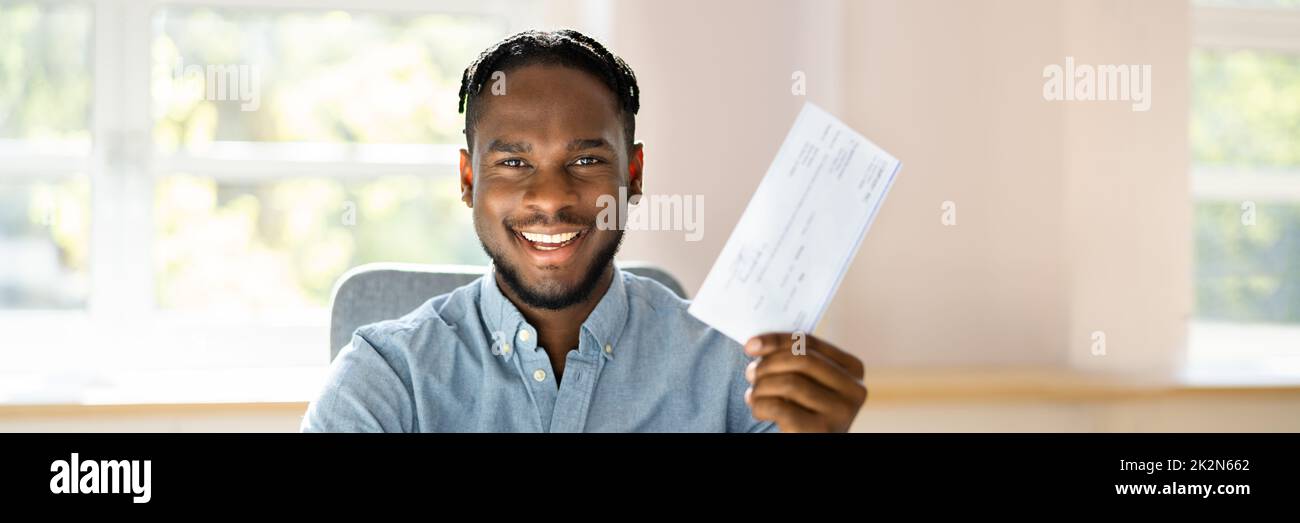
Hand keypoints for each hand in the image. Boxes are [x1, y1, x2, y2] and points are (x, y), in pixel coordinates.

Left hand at [743, 332, 866, 432]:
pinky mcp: (822, 431)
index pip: (810, 343)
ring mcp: (841, 411)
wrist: (813, 440)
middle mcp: (854, 389)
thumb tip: (756, 345)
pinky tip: (758, 410)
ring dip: (761, 387)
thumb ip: (793, 362)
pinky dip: (761, 405)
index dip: (776, 340)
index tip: (750, 345)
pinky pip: (780, 408)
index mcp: (853, 369)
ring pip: (789, 383)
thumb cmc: (807, 411)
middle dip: (768, 364)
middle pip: (800, 360)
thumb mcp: (808, 383)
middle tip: (750, 374)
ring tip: (753, 395)